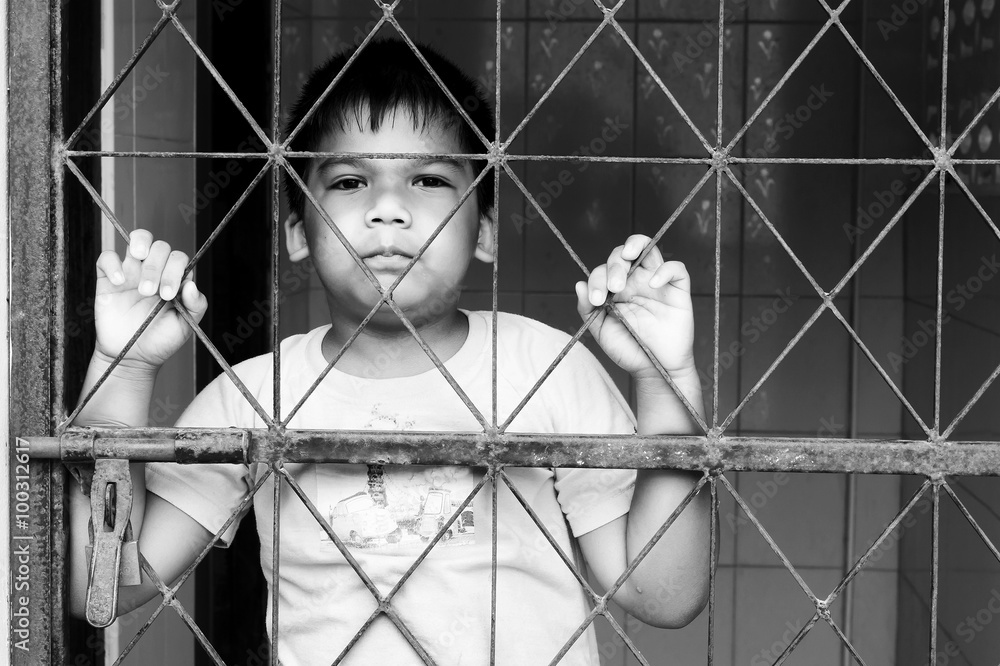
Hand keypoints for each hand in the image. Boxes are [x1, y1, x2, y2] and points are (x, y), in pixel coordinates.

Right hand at [94, 230, 206, 369]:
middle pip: (160, 247)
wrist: (132, 357)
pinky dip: (112, 263)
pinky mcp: (108, 278)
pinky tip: (119, 282)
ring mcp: (132, 272)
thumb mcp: (185, 325)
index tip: (168, 295)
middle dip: (157, 266)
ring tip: (138, 270)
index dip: (175, 270)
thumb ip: (196, 305)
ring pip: (138, 240)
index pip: (179, 259)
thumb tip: (192, 284)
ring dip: (141, 247)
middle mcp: (155, 271)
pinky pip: (107, 257)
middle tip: (150, 292)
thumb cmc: (160, 340)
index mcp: (175, 279)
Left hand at [575, 234, 694, 381]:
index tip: (596, 300)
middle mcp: (635, 281)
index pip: (603, 269)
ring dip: (635, 246)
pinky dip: (665, 270)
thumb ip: (587, 308)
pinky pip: (676, 269)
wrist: (655, 369)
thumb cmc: (628, 348)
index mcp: (615, 289)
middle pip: (622, 254)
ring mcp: (656, 282)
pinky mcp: (678, 290)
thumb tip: (579, 284)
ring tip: (627, 258)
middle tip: (614, 286)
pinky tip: (653, 283)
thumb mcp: (601, 329)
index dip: (597, 279)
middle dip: (614, 265)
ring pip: (648, 248)